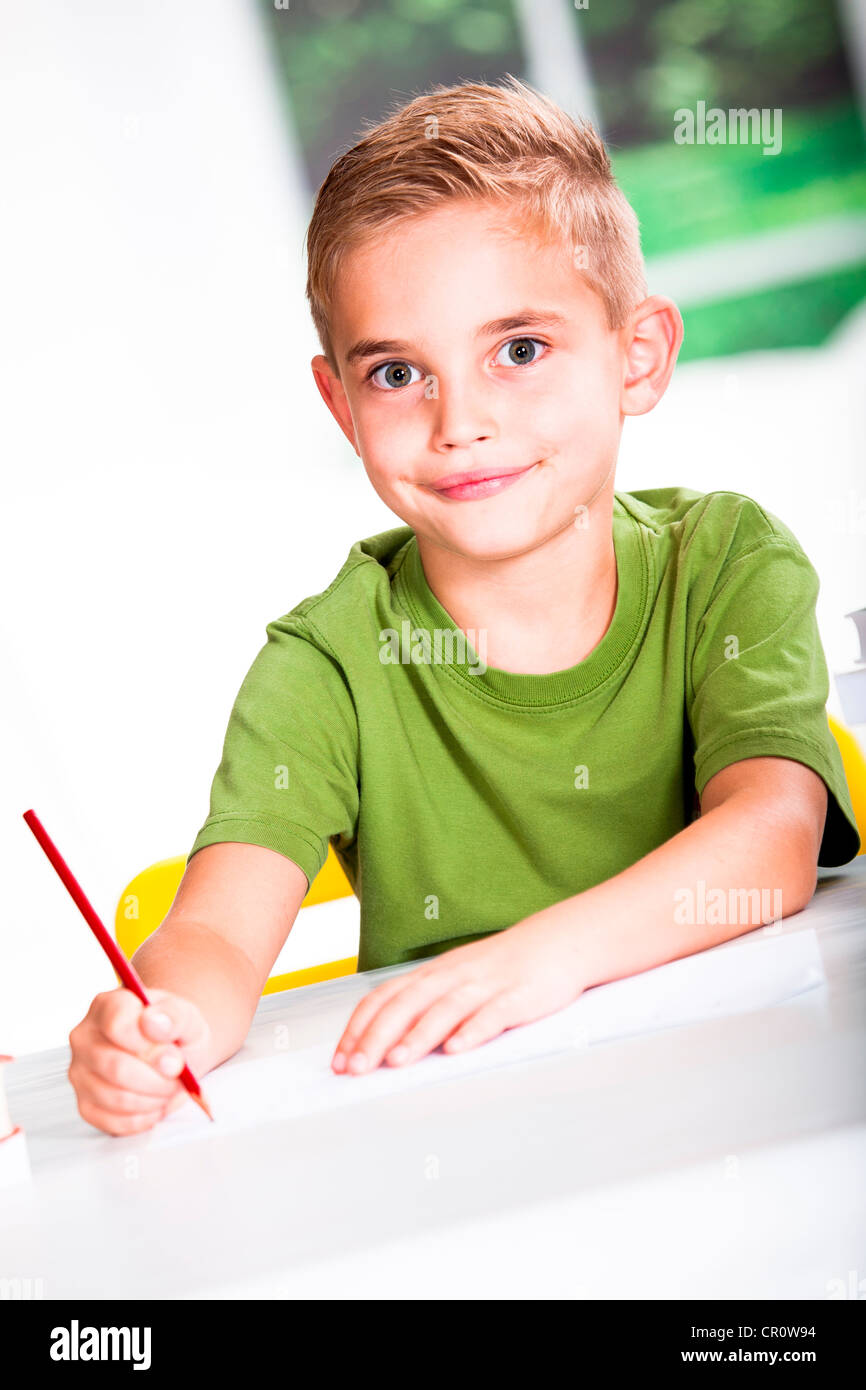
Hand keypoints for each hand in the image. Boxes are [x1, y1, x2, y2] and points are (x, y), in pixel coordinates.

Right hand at [68, 987, 209, 1134]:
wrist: (174, 1051)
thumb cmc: (174, 1031)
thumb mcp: (186, 1015)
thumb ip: (173, 1016)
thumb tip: (154, 1024)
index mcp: (106, 1005)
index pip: (116, 1025)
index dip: (149, 1046)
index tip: (173, 1054)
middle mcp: (85, 1037)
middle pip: (115, 1067)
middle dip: (157, 1079)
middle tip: (177, 1075)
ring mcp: (80, 1072)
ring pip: (115, 1097)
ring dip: (153, 1099)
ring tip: (169, 1088)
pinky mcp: (85, 1104)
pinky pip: (112, 1122)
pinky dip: (143, 1117)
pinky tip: (155, 1103)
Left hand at [330, 915, 585, 1074]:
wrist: (559, 941)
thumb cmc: (503, 968)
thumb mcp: (457, 980)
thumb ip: (425, 1006)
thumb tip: (386, 1043)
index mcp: (433, 974)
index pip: (384, 998)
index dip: (359, 1028)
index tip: (340, 1059)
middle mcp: (452, 976)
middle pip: (406, 1004)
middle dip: (376, 1037)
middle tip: (356, 1068)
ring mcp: (485, 985)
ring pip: (444, 1009)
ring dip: (417, 1036)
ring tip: (396, 1061)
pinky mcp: (518, 996)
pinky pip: (492, 1014)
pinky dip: (472, 1031)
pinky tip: (457, 1049)